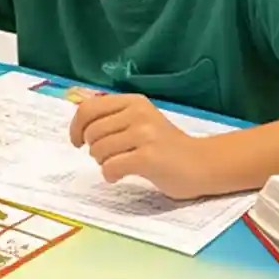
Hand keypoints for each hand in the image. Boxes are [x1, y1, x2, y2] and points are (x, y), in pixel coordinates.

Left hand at [69, 94, 211, 199]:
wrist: (202, 164)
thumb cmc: (166, 146)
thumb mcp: (140, 121)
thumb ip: (114, 118)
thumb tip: (79, 121)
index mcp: (134, 102)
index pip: (89, 109)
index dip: (76, 127)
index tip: (77, 141)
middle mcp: (139, 114)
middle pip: (92, 132)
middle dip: (93, 149)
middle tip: (109, 157)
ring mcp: (144, 135)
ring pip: (99, 150)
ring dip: (103, 162)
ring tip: (119, 165)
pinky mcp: (149, 157)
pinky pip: (110, 167)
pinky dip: (110, 175)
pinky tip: (120, 176)